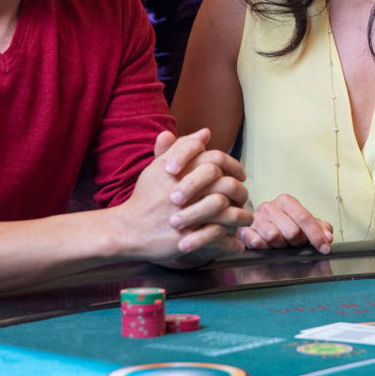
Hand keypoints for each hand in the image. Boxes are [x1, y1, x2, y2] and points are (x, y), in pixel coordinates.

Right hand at [113, 130, 247, 262]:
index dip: (233, 166)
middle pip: (228, 186)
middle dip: (241, 192)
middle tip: (243, 197)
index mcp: (183, 172)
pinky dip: (229, 243)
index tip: (240, 174)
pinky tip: (236, 243)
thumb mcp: (158, 167)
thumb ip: (182, 148)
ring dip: (242, 217)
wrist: (127, 228)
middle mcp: (189, 192)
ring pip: (229, 214)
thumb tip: (206, 132)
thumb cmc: (145, 197)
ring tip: (247, 219)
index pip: (218, 161)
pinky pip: (218, 239)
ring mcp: (190, 216)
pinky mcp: (189, 238)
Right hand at [239, 194, 333, 252]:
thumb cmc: (282, 225)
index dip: (316, 235)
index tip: (324, 248)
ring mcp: (256, 218)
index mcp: (286, 201)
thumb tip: (328, 237)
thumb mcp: (302, 224)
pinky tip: (268, 246)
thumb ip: (319, 227)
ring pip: (274, 237)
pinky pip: (259, 243)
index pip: (305, 218)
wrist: (255, 228)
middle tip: (296, 244)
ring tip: (281, 244)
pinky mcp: (245, 231)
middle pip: (292, 231)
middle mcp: (270, 207)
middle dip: (298, 242)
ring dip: (281, 246)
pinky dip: (266, 249)